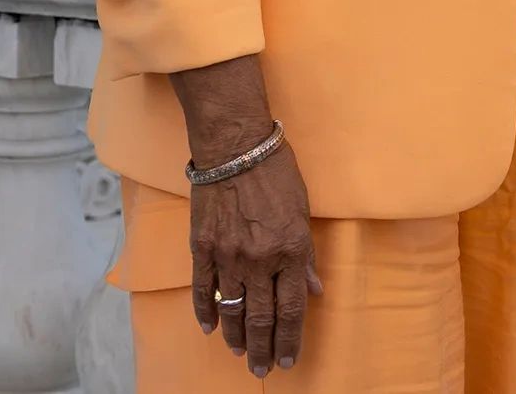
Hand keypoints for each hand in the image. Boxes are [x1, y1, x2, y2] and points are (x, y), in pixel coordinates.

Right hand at [189, 139, 322, 377]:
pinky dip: (206, 312)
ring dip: (236, 336)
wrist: (234, 146)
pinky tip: (209, 328)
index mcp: (290, 251)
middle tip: (263, 369)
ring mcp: (228, 256)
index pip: (291, 309)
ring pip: (231, 310)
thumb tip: (314, 289)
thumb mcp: (303, 211)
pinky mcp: (202, 248)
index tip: (289, 359)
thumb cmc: (276, 172)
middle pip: (261, 318)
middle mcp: (259, 260)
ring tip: (240, 353)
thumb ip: (306, 254)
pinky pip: (203, 289)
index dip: (291, 339)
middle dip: (264, 348)